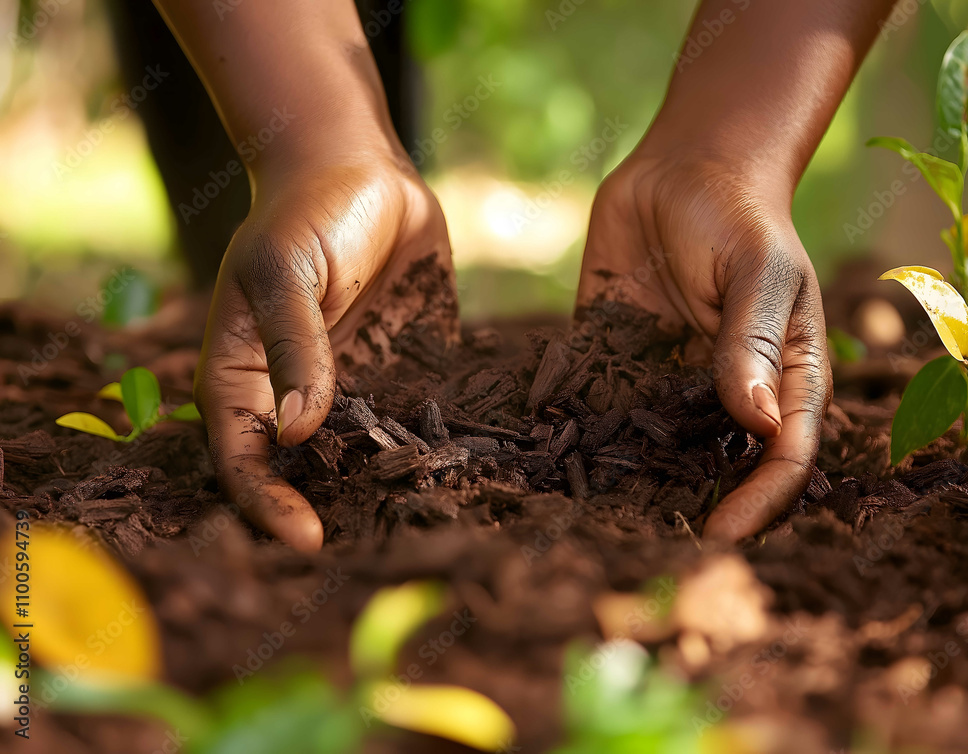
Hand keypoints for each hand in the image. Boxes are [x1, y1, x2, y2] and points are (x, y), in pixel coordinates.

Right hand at [195, 151, 454, 551]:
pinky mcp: (402, 379)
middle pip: (302, 475)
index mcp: (244, 379)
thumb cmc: (307, 215)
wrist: (366, 174)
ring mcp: (351, 394)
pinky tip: (471, 482)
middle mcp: (295, 398)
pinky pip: (416, 426)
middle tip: (370, 558)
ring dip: (387, 497)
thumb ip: (294, 347)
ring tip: (427, 534)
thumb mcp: (286, 273)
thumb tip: (299, 432)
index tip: (309, 540)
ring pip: (363, 462)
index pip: (244, 458)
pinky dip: (437, 456)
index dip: (268, 503)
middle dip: (330, 514)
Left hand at [577, 148, 831, 541]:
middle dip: (690, 509)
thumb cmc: (739, 216)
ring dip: (628, 486)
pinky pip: (595, 409)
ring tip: (591, 524)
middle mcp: (722, 394)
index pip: (781, 457)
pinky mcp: (612, 362)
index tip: (719, 536)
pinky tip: (546, 464)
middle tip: (648, 548)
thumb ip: (752, 343)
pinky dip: (575, 437)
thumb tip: (757, 424)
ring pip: (652, 452)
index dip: (758, 502)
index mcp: (779, 379)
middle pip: (715, 469)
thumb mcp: (758, 272)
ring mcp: (666, 383)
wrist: (679, 171)